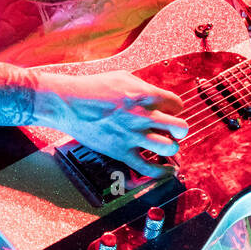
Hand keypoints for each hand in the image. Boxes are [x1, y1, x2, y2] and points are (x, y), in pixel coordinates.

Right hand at [35, 72, 187, 176]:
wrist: (69, 102)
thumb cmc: (93, 87)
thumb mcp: (123, 77)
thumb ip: (143, 87)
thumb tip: (156, 96)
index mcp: (146, 95)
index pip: (177, 105)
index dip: (175, 109)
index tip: (169, 112)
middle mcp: (143, 116)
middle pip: (181, 128)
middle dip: (180, 130)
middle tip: (174, 131)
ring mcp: (133, 135)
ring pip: (169, 148)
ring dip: (172, 148)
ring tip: (167, 146)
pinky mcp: (121, 151)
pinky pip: (147, 168)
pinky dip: (160, 172)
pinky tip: (165, 170)